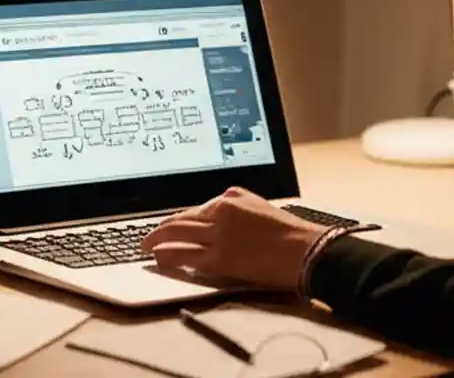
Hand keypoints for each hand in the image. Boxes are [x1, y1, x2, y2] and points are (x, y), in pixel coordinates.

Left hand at [140, 186, 328, 291]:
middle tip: (151, 234)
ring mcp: (218, 233)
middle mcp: (222, 209)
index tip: (174, 224)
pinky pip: (183, 254)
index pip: (199, 207)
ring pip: (176, 232)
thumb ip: (239, 212)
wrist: (306, 251)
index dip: (183, 218)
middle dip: (163, 226)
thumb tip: (221, 225)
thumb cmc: (292, 236)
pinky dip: (167, 255)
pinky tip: (159, 258)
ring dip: (157, 239)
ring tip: (147, 246)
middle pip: (182, 217)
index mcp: (233, 196)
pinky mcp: (218, 256)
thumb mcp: (263, 210)